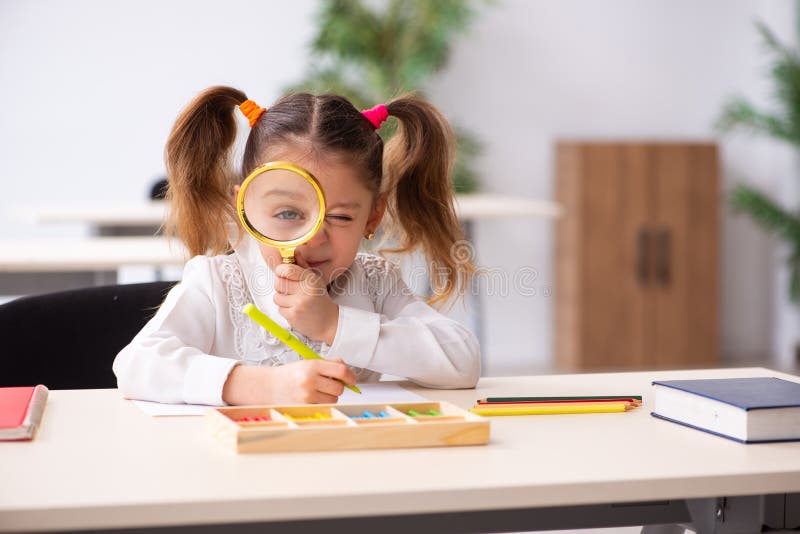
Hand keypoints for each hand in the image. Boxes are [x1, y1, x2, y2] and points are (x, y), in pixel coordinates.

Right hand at [222, 358, 356, 404]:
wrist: (269, 386)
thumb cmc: (291, 374)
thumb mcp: (309, 362)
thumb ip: (330, 364)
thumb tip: (348, 372)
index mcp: (312, 365)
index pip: (341, 370)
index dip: (351, 376)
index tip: (352, 379)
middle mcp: (309, 380)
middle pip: (339, 388)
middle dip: (338, 387)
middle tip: (330, 385)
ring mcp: (306, 396)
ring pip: (333, 400)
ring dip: (330, 397)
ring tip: (318, 391)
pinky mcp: (304, 407)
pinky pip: (323, 407)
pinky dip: (322, 404)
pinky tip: (312, 398)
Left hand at [273, 263, 338, 344]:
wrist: (329, 323)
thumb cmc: (321, 300)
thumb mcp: (316, 281)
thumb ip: (303, 268)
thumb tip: (295, 252)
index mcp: (311, 280)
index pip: (287, 270)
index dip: (280, 270)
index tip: (281, 272)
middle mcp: (305, 291)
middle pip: (278, 283)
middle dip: (281, 286)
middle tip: (289, 289)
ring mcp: (298, 304)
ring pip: (277, 297)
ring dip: (282, 299)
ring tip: (293, 301)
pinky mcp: (293, 316)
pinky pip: (279, 309)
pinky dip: (285, 310)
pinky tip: (295, 310)